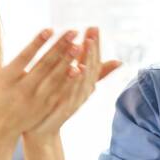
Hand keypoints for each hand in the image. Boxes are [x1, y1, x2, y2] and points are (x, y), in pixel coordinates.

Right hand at [0, 29, 78, 140]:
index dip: (38, 43)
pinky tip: (79, 69)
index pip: (24, 56)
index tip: (49, 29)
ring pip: (55, 77)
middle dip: (60, 47)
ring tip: (79, 46)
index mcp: (5, 79)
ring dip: (68, 60)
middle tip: (73, 32)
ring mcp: (35, 100)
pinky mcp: (44, 108)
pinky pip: (60, 92)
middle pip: (44, 65)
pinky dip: (70, 80)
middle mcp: (21, 89)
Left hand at [23, 27, 120, 142]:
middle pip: (91, 66)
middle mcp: (82, 91)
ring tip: (85, 44)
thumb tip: (117, 61)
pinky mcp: (64, 108)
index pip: (94, 60)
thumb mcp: (74, 88)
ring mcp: (74, 100)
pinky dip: (76, 81)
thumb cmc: (55, 107)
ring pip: (83, 78)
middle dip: (91, 49)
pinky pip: (72, 91)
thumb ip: (88, 74)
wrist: (42, 132)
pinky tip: (77, 68)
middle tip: (92, 31)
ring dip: (85, 61)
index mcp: (84, 85)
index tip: (94, 27)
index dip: (95, 45)